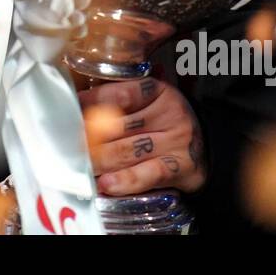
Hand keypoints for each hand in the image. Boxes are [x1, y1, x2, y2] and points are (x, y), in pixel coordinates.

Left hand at [78, 76, 205, 196]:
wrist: (208, 144)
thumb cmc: (165, 121)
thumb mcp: (149, 102)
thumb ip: (119, 102)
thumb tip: (78, 110)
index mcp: (158, 91)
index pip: (120, 94)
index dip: (91, 102)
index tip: (70, 111)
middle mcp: (169, 113)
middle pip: (119, 126)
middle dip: (89, 138)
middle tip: (67, 146)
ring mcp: (176, 141)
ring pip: (129, 151)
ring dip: (100, 161)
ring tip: (80, 166)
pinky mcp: (181, 167)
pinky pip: (149, 174)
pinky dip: (126, 180)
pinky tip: (107, 184)